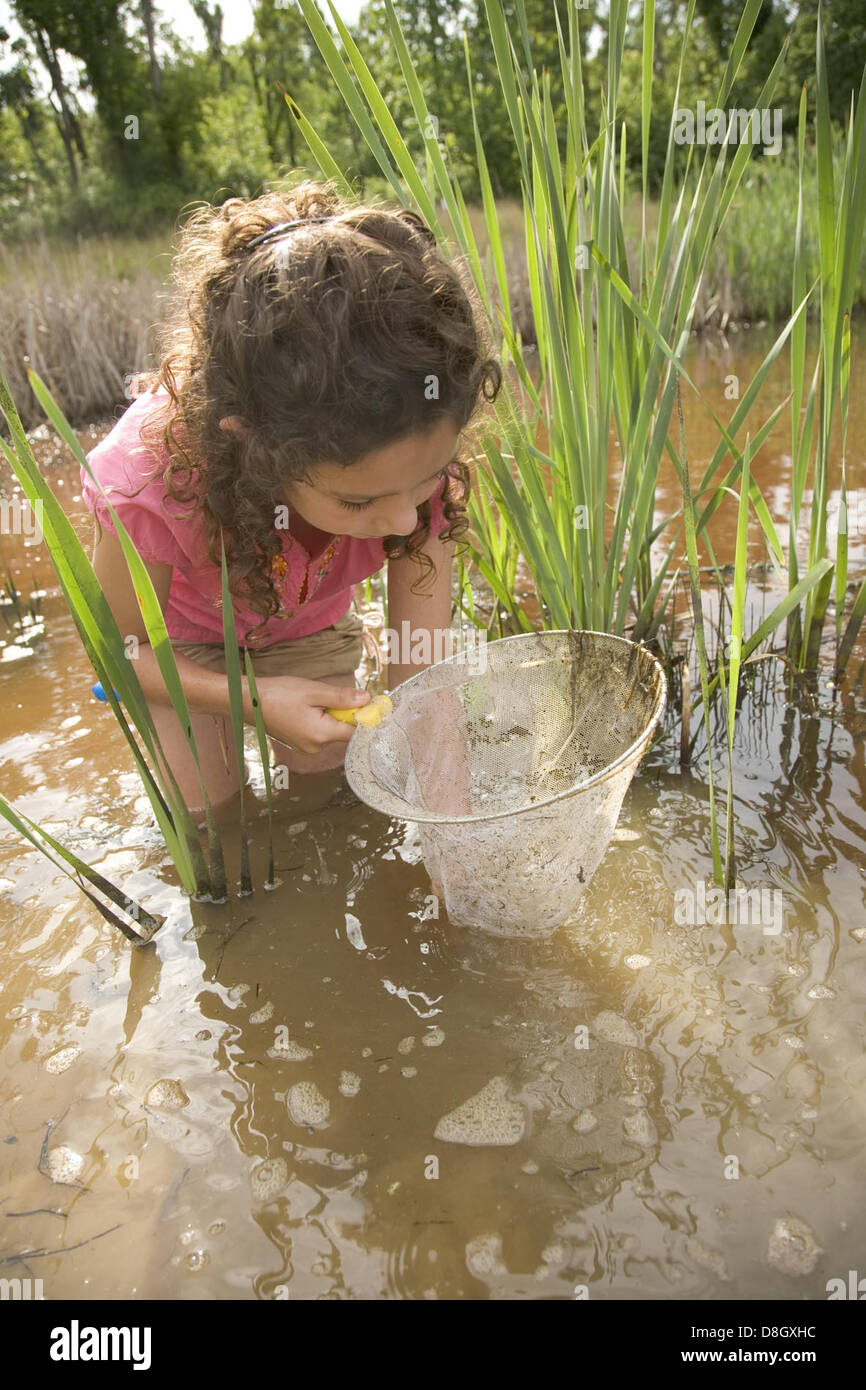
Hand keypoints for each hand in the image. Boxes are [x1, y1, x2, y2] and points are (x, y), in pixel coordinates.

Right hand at [255, 676, 370, 753]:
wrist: (248, 701)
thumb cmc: (277, 695)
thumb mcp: (314, 691)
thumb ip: (342, 698)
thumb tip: (366, 700)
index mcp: (321, 735)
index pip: (355, 732)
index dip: (365, 717)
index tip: (371, 702)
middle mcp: (315, 747)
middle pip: (343, 731)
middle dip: (343, 712)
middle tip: (329, 695)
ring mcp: (306, 747)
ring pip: (331, 730)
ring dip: (329, 714)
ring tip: (311, 700)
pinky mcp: (300, 743)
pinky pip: (319, 731)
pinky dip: (319, 719)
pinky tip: (304, 708)